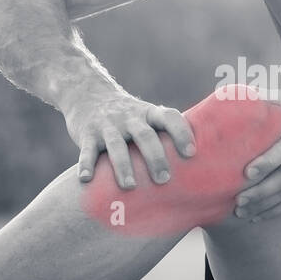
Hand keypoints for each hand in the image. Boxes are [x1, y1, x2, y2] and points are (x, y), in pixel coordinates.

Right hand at [64, 91, 195, 188]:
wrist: (87, 93)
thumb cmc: (127, 117)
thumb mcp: (146, 117)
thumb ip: (164, 136)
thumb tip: (195, 168)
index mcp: (149, 114)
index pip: (170, 118)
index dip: (181, 133)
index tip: (191, 153)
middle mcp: (130, 117)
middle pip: (145, 136)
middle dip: (155, 157)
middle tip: (164, 180)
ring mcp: (107, 124)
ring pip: (116, 145)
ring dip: (123, 166)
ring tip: (129, 186)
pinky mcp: (86, 132)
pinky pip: (87, 149)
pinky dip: (86, 164)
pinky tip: (86, 179)